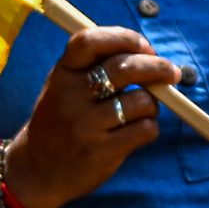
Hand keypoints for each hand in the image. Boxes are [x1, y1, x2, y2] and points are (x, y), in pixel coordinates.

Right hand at [3, 27, 180, 207]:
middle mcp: (70, 96)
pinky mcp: (101, 151)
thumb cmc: (60, 121)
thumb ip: (96, 67)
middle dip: (157, 67)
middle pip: (124, 67)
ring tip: (143, 111)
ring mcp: (85, 125)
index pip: (90, 40)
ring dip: (152, 104)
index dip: (124, 37)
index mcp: (62, 74)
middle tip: (172, 73)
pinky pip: (145, 129)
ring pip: (141, 100)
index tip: (144, 46)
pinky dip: (149, 127)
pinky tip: (137, 131)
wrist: (36, 170)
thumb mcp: (64, 87)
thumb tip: (150, 55)